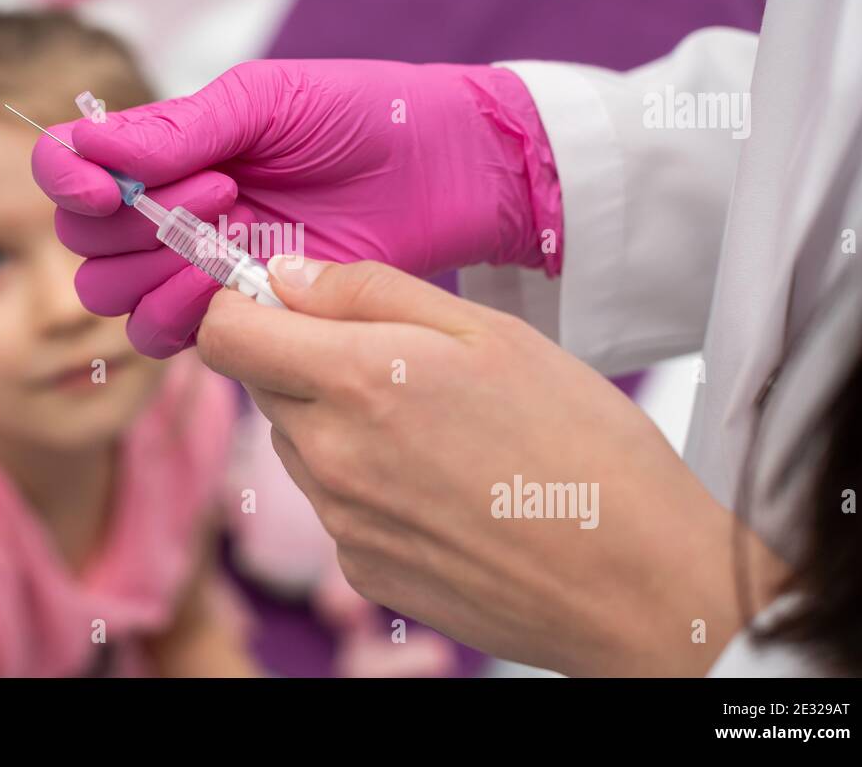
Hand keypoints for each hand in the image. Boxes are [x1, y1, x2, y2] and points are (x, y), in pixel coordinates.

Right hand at [31, 60, 559, 356]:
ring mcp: (197, 265)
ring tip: (229, 229)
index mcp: (165, 148)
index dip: (68, 180)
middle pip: (83, 239)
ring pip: (112, 294)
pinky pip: (165, 336)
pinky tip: (232, 286)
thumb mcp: (266, 102)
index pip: (69, 168)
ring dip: (151, 269)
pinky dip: (178, 316)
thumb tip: (90, 147)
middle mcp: (168, 209)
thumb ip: (179, 128)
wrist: (440, 170)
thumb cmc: (361, 116)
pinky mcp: (236, 315)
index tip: (110, 186)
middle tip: (216, 189)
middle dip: (129, 222)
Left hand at [197, 256, 787, 674]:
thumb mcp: (489, 332)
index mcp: (355, 383)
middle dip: (308, 362)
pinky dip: (369, 485)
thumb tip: (285, 278)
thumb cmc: (581, 444)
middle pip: (265, 388)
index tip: (283, 303)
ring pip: (301, 446)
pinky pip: (336, 506)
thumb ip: (370, 294)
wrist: (638, 584)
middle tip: (402, 364)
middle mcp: (329, 460)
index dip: (242, 308)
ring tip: (439, 431)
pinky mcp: (364, 572)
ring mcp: (341, 526)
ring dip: (340, 424)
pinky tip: (445, 488)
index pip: (223, 335)